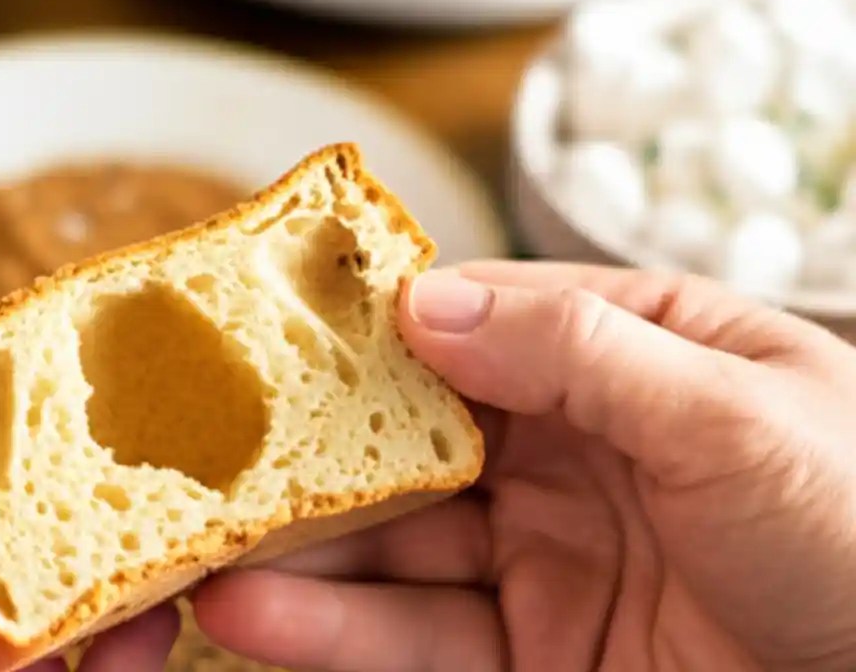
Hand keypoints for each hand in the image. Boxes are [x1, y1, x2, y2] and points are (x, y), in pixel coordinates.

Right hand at [193, 261, 855, 671]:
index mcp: (629, 354)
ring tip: (199, 553)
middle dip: (305, 450)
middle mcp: (570, 447)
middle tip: (199, 455)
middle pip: (407, 438)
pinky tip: (255, 620)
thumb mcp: (738, 415)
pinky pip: (414, 637)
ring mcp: (542, 553)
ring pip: (392, 544)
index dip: (368, 323)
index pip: (472, 319)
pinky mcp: (528, 648)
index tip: (263, 329)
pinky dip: (332, 633)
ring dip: (293, 553)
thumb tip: (422, 301)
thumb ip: (579, 349)